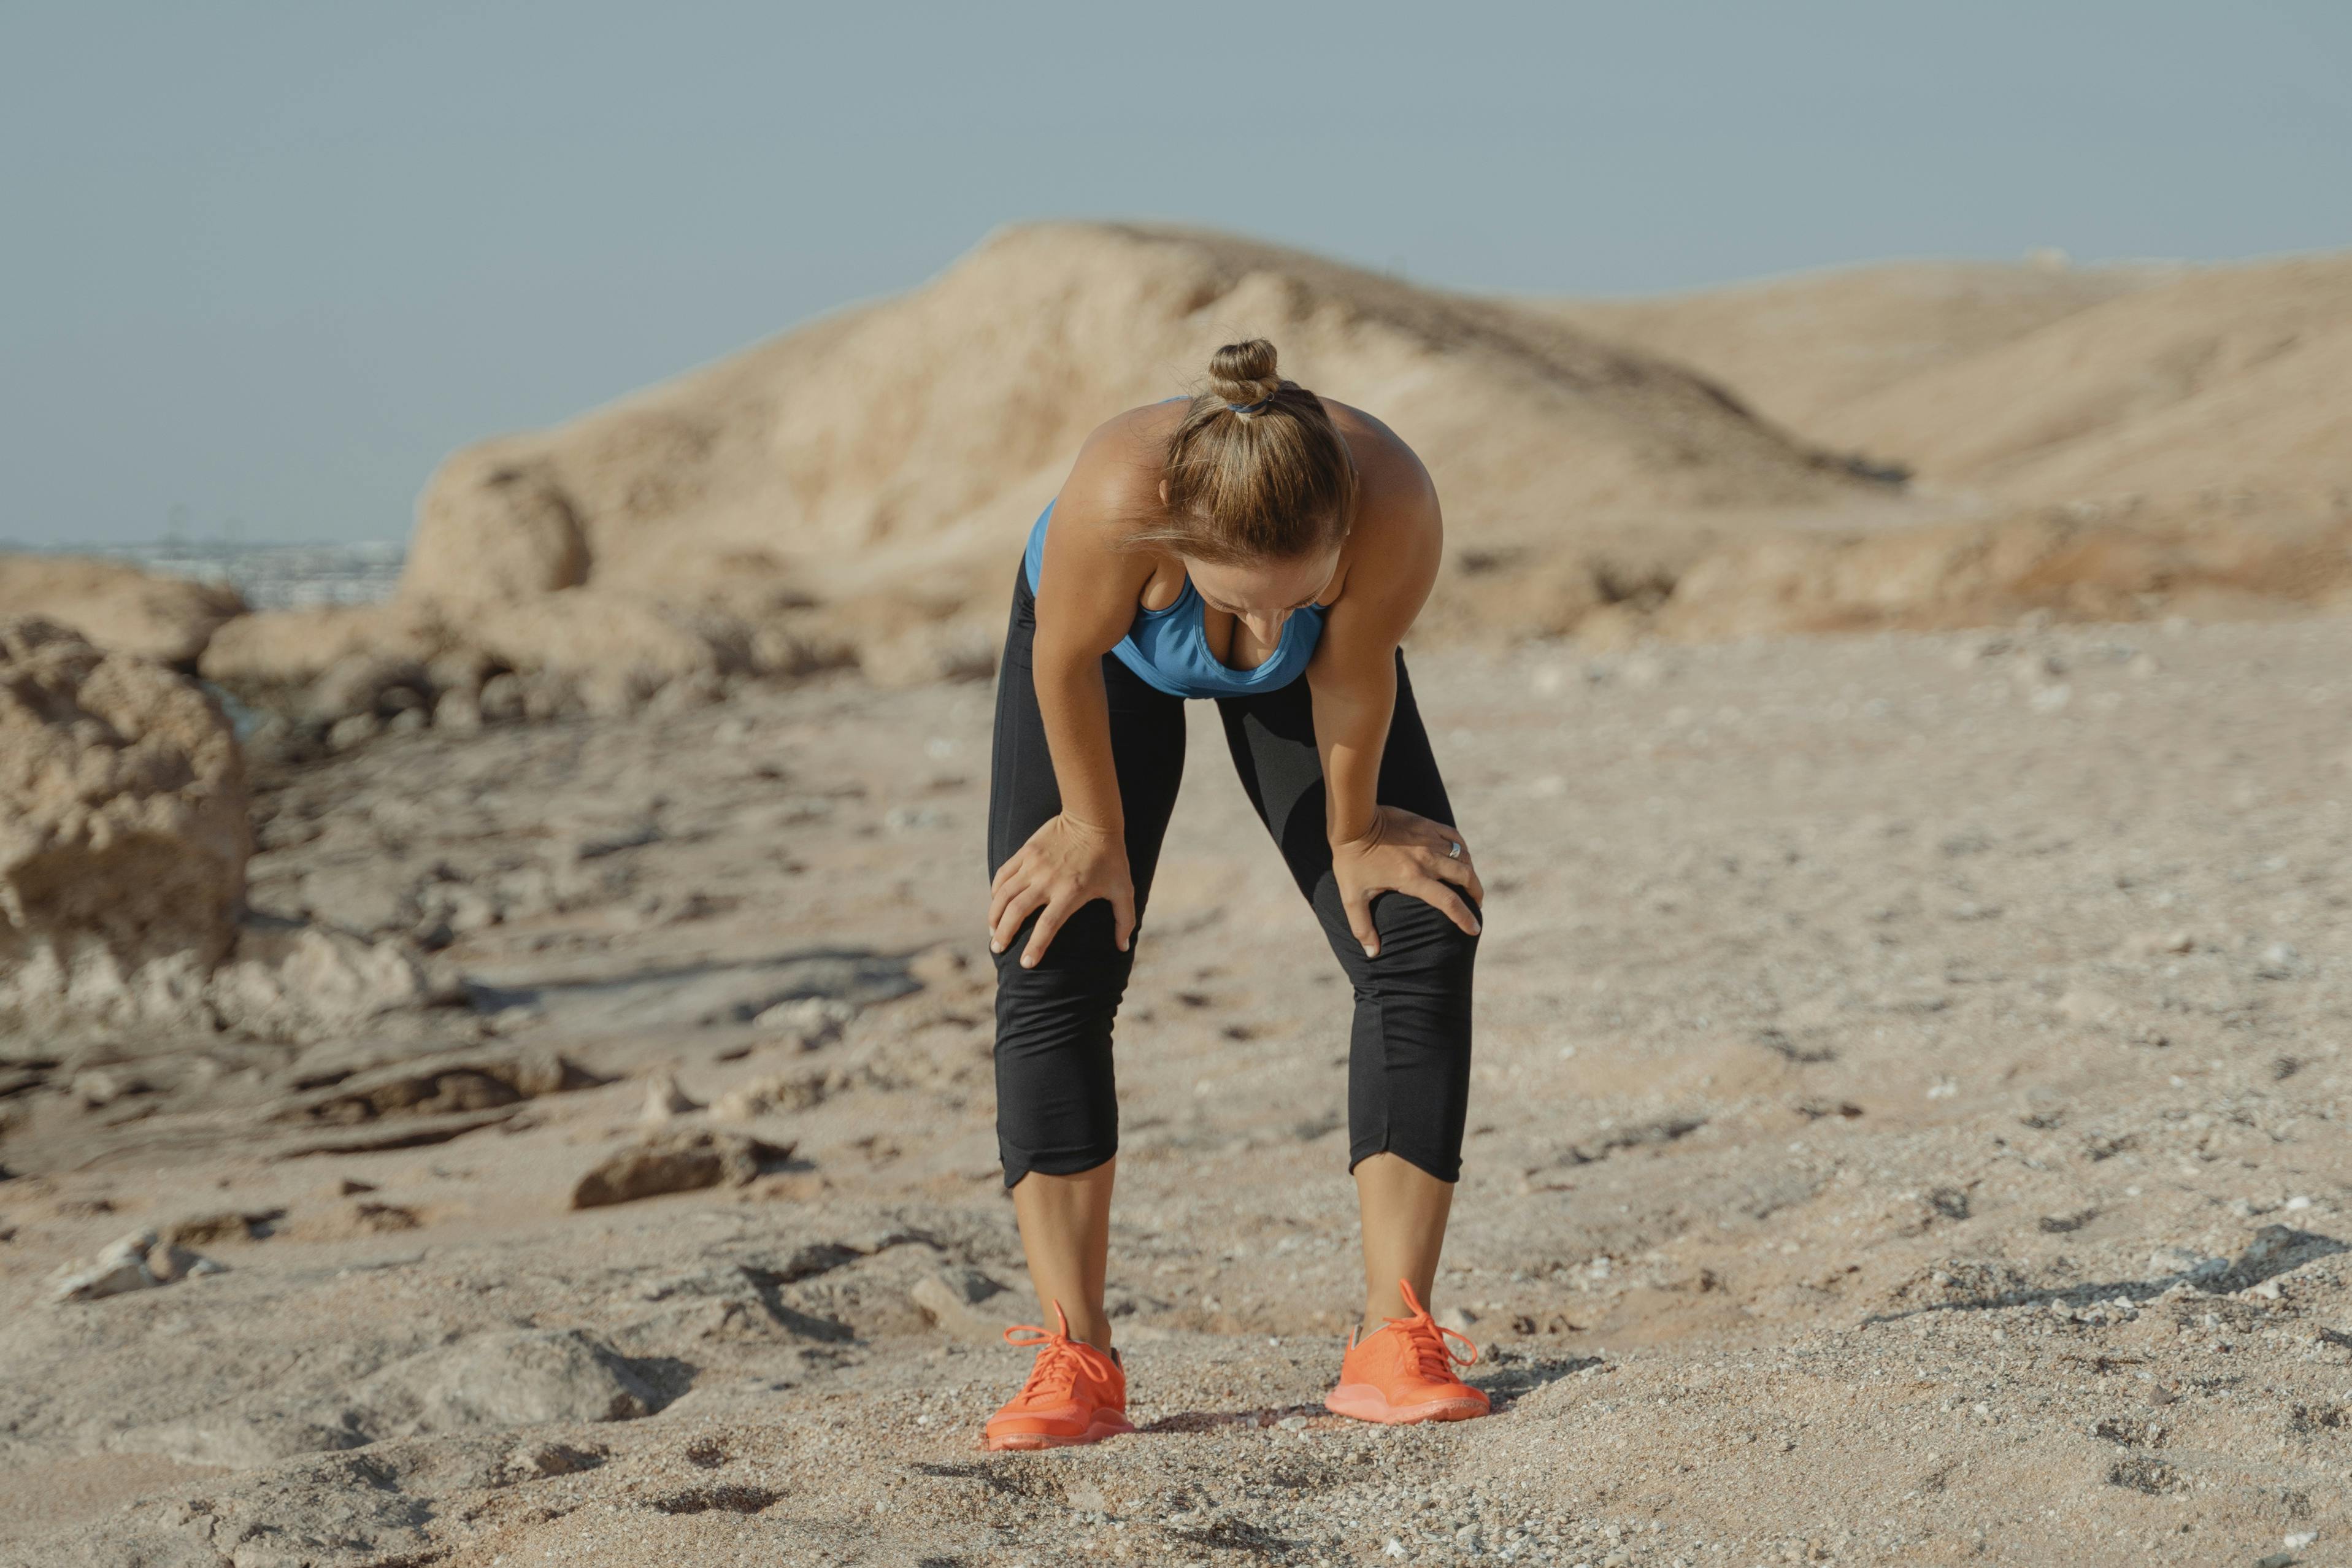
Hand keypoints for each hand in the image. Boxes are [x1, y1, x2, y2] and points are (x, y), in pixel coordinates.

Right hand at [989, 814, 1135, 968]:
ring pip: (1004, 894)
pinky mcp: (1026, 852)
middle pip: (1016, 912)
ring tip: (993, 931)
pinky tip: (995, 902)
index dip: (1034, 947)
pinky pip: (1004, 874)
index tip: (1026, 964)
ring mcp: (1033, 865)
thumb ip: (1125, 920)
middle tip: (997, 949)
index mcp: (1070, 893)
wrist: (1093, 818)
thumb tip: (1122, 947)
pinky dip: (996, 890)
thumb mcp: (1124, 889)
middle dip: (1004, 934)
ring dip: (994, 915)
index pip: (1047, 926)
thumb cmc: (1111, 857)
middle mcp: (1047, 881)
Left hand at [1330, 807, 1483, 957]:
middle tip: (1476, 904)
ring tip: (1469, 883)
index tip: (1475, 929)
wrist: (1353, 820)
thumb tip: (1372, 953)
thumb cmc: (1351, 860)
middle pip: (1465, 877)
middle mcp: (1427, 859)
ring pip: (1463, 856)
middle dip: (1476, 893)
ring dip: (1470, 872)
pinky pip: (1454, 836)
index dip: (1465, 918)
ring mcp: (1429, 839)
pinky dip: (1463, 849)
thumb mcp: (1352, 897)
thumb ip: (1362, 927)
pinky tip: (1462, 855)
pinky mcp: (1427, 824)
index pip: (1449, 903)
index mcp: (1413, 879)